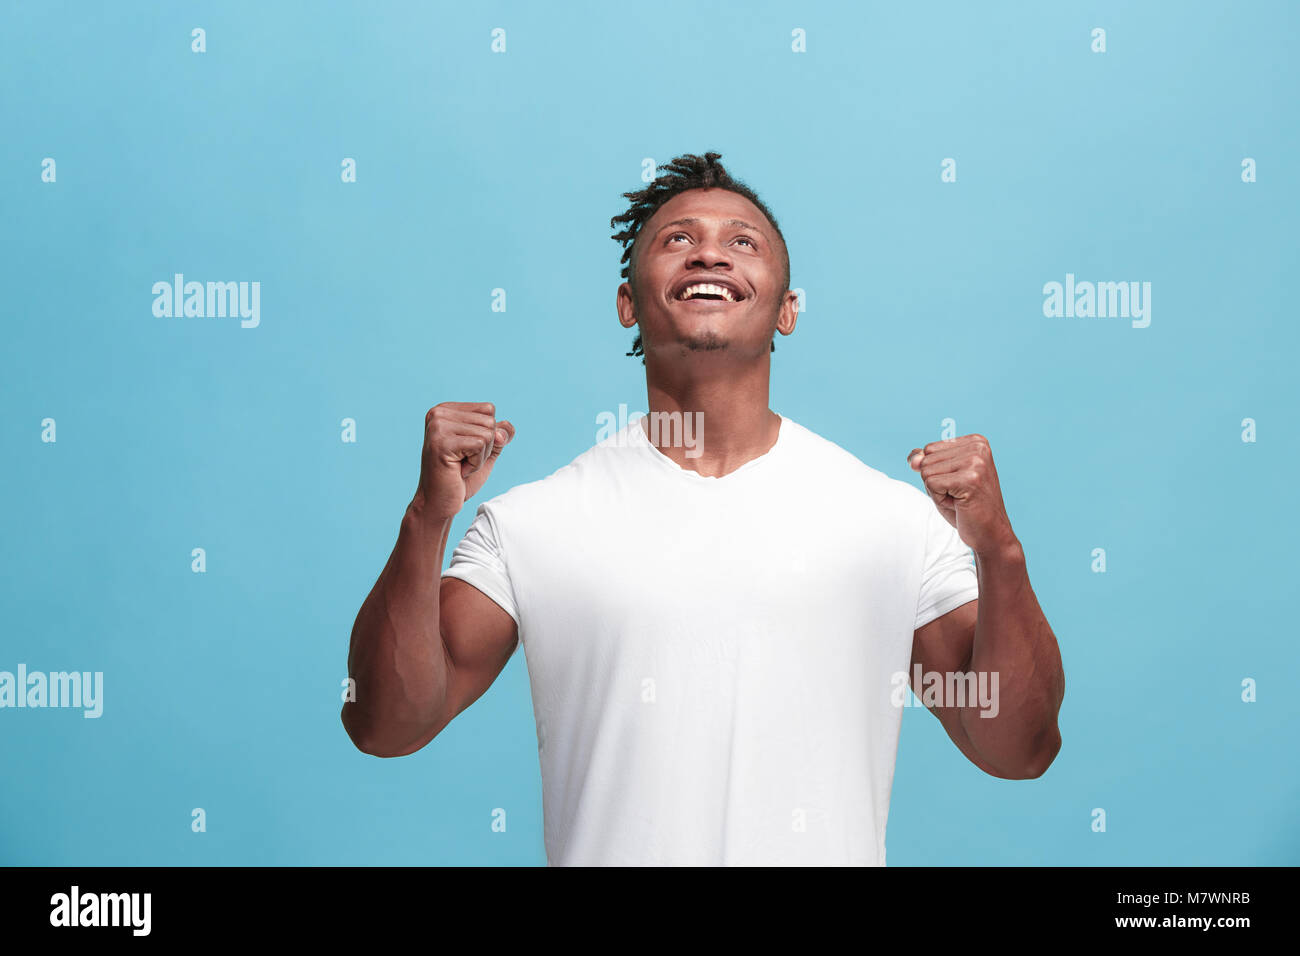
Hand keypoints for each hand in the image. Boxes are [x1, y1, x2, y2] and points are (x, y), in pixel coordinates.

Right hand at [415, 402, 513, 520]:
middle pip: (489, 421)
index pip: (488, 409)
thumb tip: (503, 431)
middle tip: (462, 461)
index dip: (487, 434)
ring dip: (480, 457)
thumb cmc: (460, 478)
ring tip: (460, 466)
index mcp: (446, 409)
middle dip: (485, 447)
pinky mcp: (442, 442)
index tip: (465, 449)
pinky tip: (459, 471)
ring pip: (487, 434)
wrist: (439, 503)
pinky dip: (476, 463)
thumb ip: (500, 434)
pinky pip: (480, 445)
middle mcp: (438, 413)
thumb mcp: (486, 451)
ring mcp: (438, 427)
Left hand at [906, 434, 1016, 554]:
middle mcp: (978, 447)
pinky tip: (960, 504)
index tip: (960, 484)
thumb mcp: (942, 478)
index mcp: (976, 441)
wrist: (991, 533)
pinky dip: (939, 499)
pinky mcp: (970, 479)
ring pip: (926, 471)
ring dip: (937, 492)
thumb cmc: (966, 507)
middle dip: (936, 482)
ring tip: (960, 499)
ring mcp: (975, 462)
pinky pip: (931, 484)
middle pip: (927, 459)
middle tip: (960, 494)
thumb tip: (913, 459)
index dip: (937, 472)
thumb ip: (924, 462)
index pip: (930, 449)